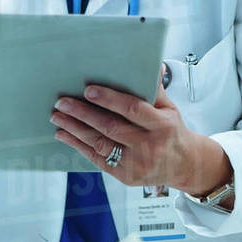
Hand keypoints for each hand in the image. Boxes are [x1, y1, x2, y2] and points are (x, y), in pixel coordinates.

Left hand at [50, 68, 232, 196]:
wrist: (183, 165)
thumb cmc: (172, 131)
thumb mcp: (170, 108)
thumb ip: (155, 89)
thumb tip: (150, 65)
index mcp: (162, 125)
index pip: (133, 110)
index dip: (109, 100)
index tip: (88, 90)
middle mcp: (149, 146)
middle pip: (110, 128)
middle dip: (82, 114)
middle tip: (62, 102)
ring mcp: (136, 164)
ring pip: (100, 144)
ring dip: (75, 130)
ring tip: (58, 117)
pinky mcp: (126, 176)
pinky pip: (98, 159)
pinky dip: (79, 146)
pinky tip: (65, 135)